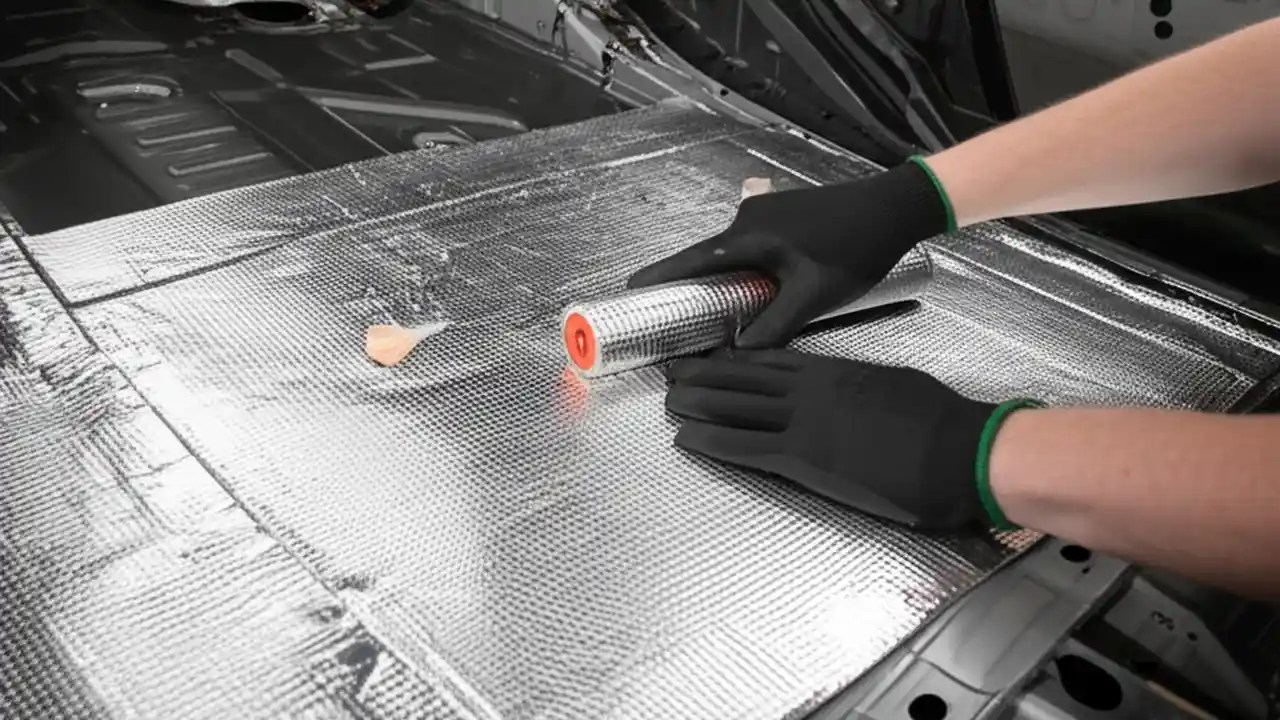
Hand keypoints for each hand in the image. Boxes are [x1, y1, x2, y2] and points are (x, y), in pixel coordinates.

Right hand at [628, 160, 950, 347]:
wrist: (894, 207)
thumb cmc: (854, 251)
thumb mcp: (812, 297)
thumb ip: (773, 328)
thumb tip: (738, 356)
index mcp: (747, 238)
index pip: (689, 261)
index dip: (658, 277)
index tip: (628, 292)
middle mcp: (747, 219)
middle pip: (705, 256)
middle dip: (687, 282)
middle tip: (669, 311)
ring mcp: (766, 211)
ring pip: (730, 250)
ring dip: (719, 276)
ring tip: (712, 306)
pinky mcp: (784, 212)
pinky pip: (750, 243)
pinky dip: (741, 265)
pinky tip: (755, 284)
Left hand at [665, 350, 1001, 529]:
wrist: (958, 450)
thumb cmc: (940, 421)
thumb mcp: (894, 385)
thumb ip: (861, 387)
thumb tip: (849, 390)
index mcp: (833, 372)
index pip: (770, 359)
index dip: (732, 358)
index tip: (707, 355)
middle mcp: (809, 391)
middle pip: (741, 378)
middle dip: (702, 376)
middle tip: (671, 372)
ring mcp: (803, 424)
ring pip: (733, 408)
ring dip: (696, 405)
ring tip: (667, 400)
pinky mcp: (804, 459)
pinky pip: (744, 448)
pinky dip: (711, 443)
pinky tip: (685, 440)